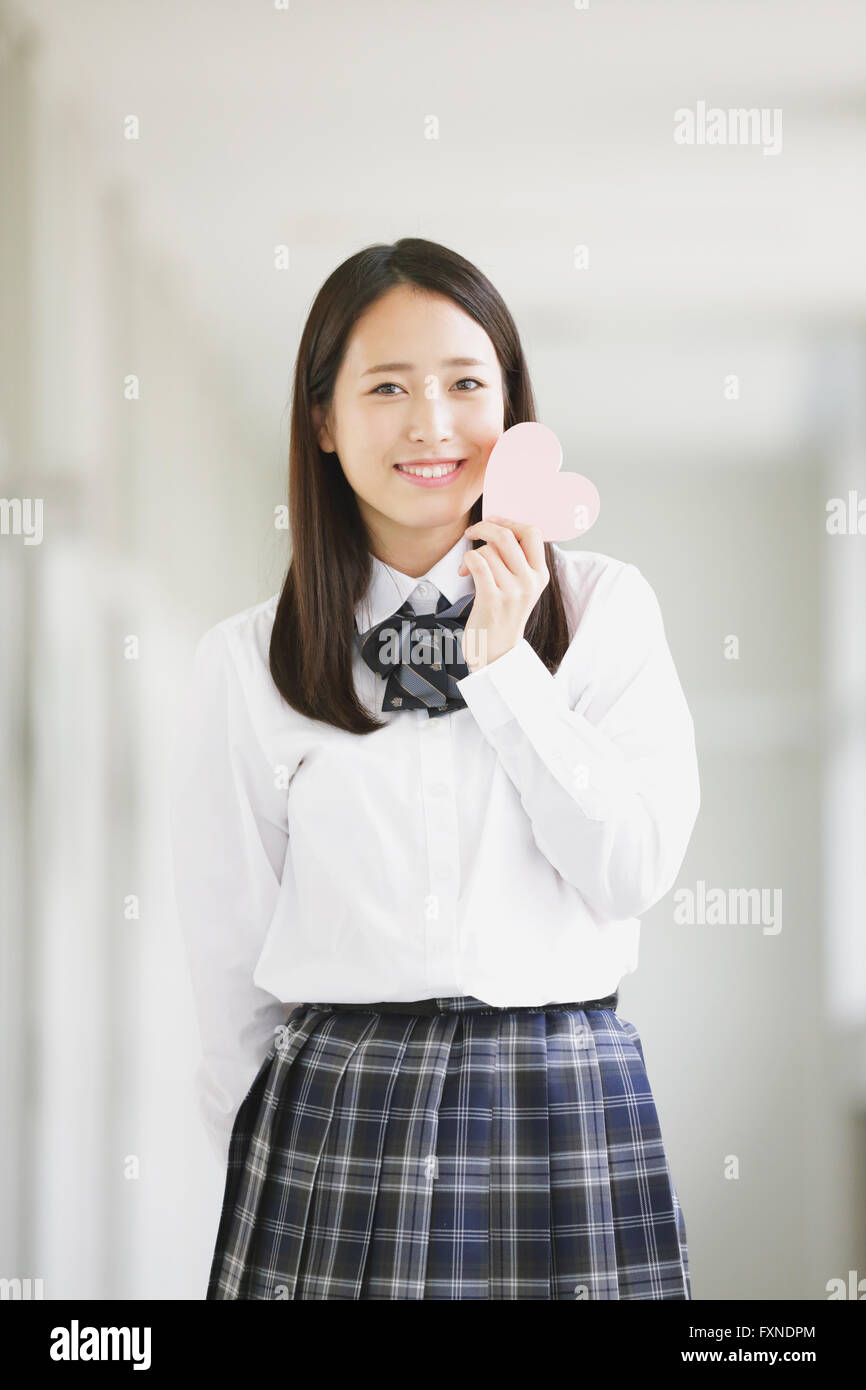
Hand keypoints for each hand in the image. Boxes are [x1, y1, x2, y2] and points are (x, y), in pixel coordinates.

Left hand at [457, 517, 549, 671]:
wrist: (496, 651)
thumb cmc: (503, 615)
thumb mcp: (521, 587)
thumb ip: (517, 560)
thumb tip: (498, 527)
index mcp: (540, 575)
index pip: (532, 533)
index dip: (510, 521)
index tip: (494, 521)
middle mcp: (530, 582)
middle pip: (506, 536)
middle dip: (484, 527)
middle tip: (472, 532)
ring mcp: (513, 591)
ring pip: (487, 550)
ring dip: (472, 553)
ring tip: (468, 568)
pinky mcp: (493, 599)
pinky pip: (477, 562)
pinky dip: (466, 560)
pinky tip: (464, 572)